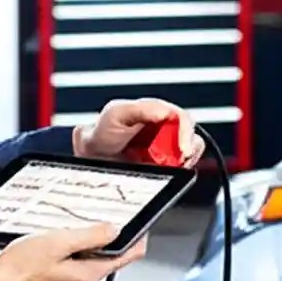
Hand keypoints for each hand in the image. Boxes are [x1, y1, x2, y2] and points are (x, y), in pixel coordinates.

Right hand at [0, 223, 147, 280]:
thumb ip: (90, 236)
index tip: (141, 225)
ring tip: (79, 224)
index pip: (126, 257)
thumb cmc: (20, 271)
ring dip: (88, 243)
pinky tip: (56, 240)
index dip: (137, 238)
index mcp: (88, 274)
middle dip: (111, 238)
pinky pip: (69, 265)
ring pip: (87, 261)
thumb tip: (113, 230)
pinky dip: (70, 250)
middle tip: (109, 218)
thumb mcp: (59, 242)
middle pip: (108, 258)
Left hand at [72, 98, 205, 167]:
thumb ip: (140, 109)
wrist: (90, 156)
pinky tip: (168, 170)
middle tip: (176, 161)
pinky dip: (180, 170)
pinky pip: (181, 166)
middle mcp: (164, 126)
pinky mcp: (164, 163)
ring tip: (169, 166)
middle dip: (187, 149)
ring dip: (185, 160)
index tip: (183, 149)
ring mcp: (165, 145)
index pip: (182, 117)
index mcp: (155, 110)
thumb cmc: (100, 132)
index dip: (186, 132)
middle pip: (191, 135)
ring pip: (190, 151)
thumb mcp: (115, 114)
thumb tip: (165, 112)